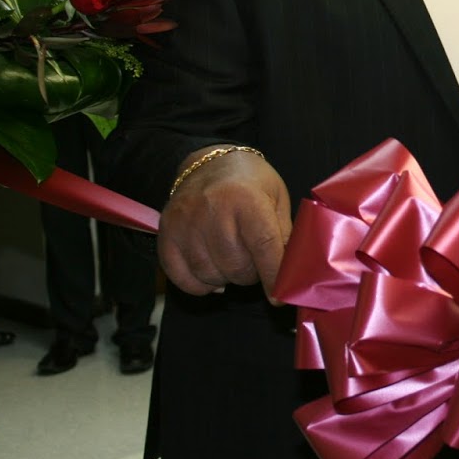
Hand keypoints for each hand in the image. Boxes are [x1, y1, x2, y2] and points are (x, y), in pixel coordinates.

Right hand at [159, 146, 291, 297]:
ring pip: (211, 275)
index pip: (263, 246)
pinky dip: (201, 284)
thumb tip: (292, 274)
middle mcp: (212, 209)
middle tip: (254, 261)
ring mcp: (185, 223)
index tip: (279, 296)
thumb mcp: (276, 199)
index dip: (273, 275)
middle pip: (236, 266)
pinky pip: (183, 279)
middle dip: (251, 273)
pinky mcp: (167, 234)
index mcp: (246, 198)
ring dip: (227, 277)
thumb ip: (284, 235)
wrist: (209, 162)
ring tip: (234, 259)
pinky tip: (212, 270)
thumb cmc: (250, 182)